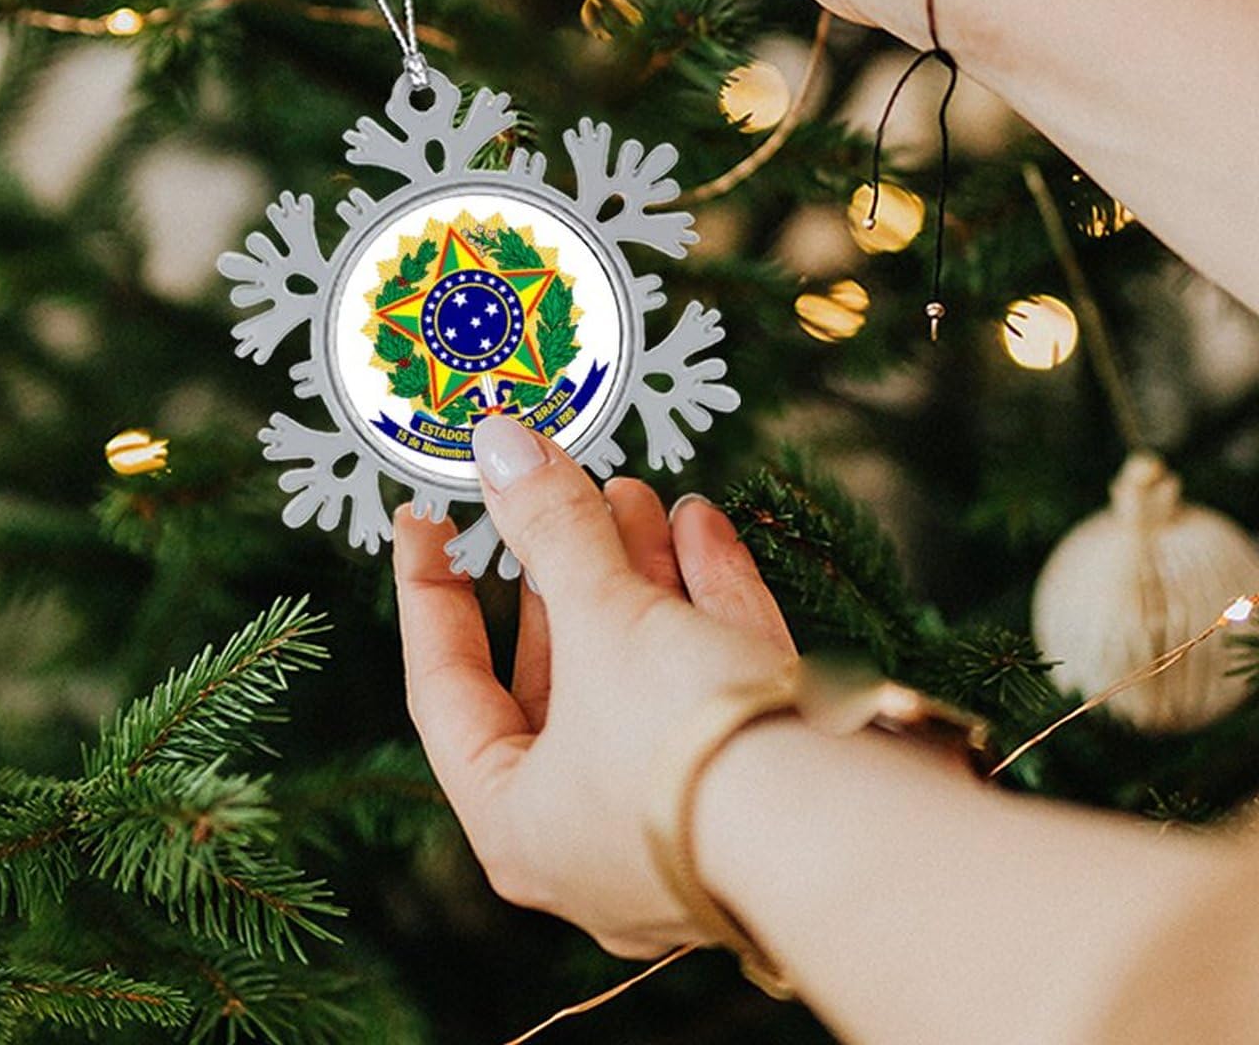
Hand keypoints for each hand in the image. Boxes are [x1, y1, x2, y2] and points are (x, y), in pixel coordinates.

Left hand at [394, 414, 794, 957]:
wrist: (852, 836)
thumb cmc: (686, 748)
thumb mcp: (602, 619)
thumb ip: (549, 525)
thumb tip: (498, 442)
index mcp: (517, 823)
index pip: (447, 687)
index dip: (431, 592)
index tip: (425, 518)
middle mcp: (592, 835)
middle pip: (557, 675)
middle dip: (563, 569)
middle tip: (557, 488)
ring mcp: (685, 818)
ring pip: (640, 674)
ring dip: (636, 574)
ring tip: (631, 489)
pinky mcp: (761, 792)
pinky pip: (712, 686)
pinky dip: (703, 601)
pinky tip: (699, 524)